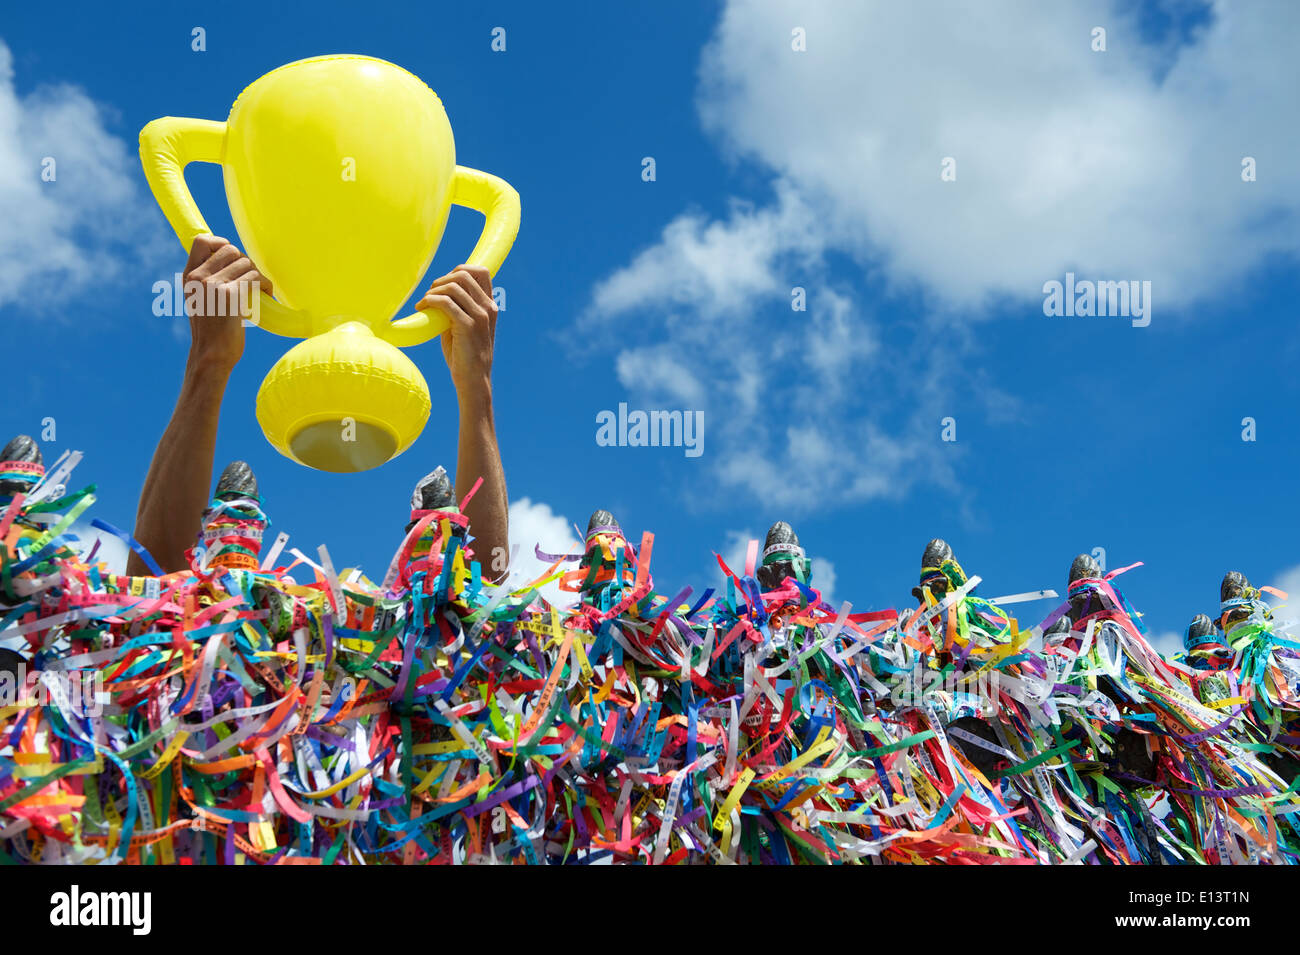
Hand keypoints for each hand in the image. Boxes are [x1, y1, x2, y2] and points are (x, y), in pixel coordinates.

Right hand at [183, 235, 272, 372]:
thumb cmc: (211, 331)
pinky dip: (265, 285)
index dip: (220, 242)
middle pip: (230, 249)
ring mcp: (212, 285)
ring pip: (246, 263)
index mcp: (189, 277)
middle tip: (252, 279)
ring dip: (258, 275)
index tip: (233, 256)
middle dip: (246, 262)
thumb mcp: (199, 301)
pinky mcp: (229, 294)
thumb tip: (230, 261)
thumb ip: (207, 281)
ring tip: (261, 290)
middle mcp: (198, 278)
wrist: (212, 355)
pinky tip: (266, 295)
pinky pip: (255, 277)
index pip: (201, 241)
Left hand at [417, 265, 496, 400]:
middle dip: (442, 279)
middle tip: (430, 294)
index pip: (481, 272)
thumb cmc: (464, 354)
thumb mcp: (463, 325)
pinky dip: (430, 301)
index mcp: (490, 306)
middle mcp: (488, 307)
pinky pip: (446, 302)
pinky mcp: (468, 326)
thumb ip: (457, 307)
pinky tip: (422, 308)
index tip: (444, 283)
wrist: (472, 379)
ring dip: (433, 290)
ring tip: (424, 302)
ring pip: (453, 286)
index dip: (459, 270)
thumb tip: (437, 292)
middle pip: (464, 274)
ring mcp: (480, 316)